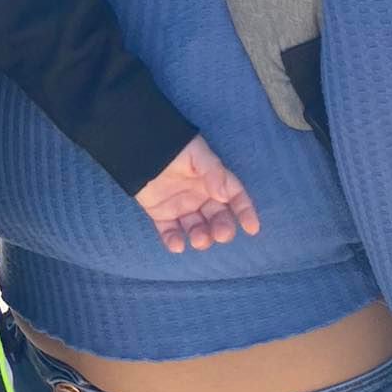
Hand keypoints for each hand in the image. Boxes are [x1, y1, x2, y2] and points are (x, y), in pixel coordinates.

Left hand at [135, 136, 260, 252]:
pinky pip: (170, 231)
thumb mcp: (197, 154)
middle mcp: (200, 197)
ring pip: (197, 228)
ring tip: (199, 239)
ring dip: (201, 237)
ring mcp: (181, 206)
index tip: (252, 228)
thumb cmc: (173, 147)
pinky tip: (177, 244)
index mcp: (213, 180)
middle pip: (218, 218)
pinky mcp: (161, 214)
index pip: (235, 197)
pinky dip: (173, 240)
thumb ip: (212, 172)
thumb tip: (225, 195)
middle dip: (222, 228)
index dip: (245, 212)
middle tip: (221, 234)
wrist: (139, 146)